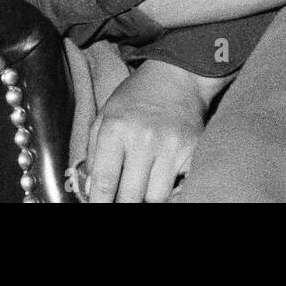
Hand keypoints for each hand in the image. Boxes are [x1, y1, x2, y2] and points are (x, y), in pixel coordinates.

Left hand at [84, 59, 221, 202]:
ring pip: (156, 198)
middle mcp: (144, 139)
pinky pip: (180, 187)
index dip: (99, 204)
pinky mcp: (193, 152)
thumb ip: (94, 152)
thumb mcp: (107, 114)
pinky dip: (169, 190)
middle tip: (120, 199)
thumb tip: (91, 191)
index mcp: (116, 128)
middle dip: (122, 205)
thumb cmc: (137, 96)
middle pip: (131, 198)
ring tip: (140, 187)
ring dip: (146, 197)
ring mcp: (172, 147)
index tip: (98, 209)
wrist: (179, 76)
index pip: (105, 182)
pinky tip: (161, 179)